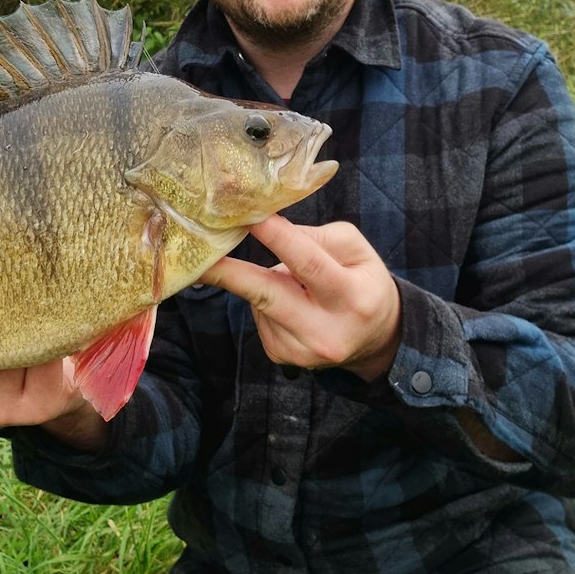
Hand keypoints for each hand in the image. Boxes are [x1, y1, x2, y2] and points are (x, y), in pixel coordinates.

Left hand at [199, 215, 401, 379]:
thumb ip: (318, 237)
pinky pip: (260, 318)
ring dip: (264, 284)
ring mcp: (302, 350)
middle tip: (199, 257)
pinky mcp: (283, 357)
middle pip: (267, 294)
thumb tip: (271, 230)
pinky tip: (290, 304)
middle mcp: (326, 330)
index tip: (246, 216)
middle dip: (228, 273)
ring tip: (295, 284)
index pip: (308, 262)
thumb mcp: (357, 250)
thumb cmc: (363, 282)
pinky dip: (267, 303)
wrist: (376, 339)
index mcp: (351, 297)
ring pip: (260, 302)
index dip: (275, 237)